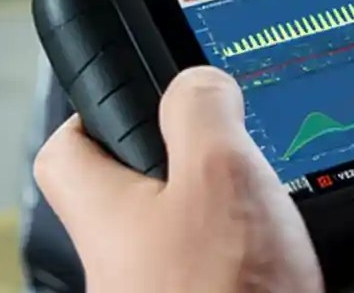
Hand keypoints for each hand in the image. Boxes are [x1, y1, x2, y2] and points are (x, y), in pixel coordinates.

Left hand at [34, 66, 322, 292]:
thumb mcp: (215, 170)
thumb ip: (199, 109)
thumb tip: (197, 82)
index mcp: (106, 209)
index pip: (67, 148)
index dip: (94, 114)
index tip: (130, 93)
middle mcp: (124, 258)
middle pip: (134, 191)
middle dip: (182, 164)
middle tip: (225, 141)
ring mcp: (163, 291)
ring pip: (184, 233)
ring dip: (226, 214)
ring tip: (269, 197)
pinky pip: (222, 270)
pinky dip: (252, 256)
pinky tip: (286, 253)